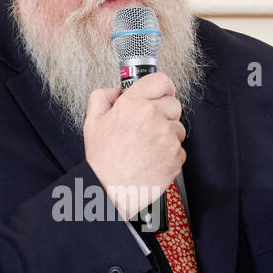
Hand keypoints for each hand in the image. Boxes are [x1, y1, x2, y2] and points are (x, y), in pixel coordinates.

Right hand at [83, 73, 185, 219]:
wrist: (111, 190)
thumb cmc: (102, 160)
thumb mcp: (92, 122)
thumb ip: (103, 97)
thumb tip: (118, 89)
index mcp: (132, 104)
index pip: (161, 81)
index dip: (161, 88)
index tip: (160, 95)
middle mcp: (152, 116)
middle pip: (174, 104)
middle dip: (164, 113)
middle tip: (149, 128)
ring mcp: (167, 137)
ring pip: (178, 127)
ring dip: (168, 135)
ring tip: (147, 148)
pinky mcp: (176, 156)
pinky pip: (180, 149)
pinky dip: (170, 155)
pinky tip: (153, 160)